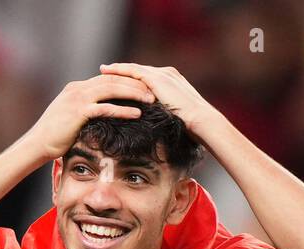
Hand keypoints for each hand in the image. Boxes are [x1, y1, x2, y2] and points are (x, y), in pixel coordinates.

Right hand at [19, 74, 155, 161]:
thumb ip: (85, 111)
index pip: (107, 78)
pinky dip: (122, 109)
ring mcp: (77, 99)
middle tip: (154, 90)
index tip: (144, 86)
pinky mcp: (78, 112)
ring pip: (111, 90)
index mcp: (77, 88)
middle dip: (135, 83)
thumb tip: (102, 115)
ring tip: (150, 99)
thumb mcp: (71, 118)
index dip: (127, 80)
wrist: (37, 144)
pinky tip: (136, 113)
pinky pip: (105, 108)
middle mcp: (78, 89)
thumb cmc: (54, 136)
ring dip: (133, 93)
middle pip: (112, 80)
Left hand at [98, 63, 217, 139]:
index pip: (147, 76)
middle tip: (105, 70)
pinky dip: (120, 72)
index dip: (132, 77)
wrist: (199, 120)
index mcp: (172, 81)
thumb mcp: (174, 115)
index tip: (119, 79)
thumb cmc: (190, 125)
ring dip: (118, 69)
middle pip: (139, 69)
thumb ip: (164, 112)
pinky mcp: (157, 79)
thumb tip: (156, 122)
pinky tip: (108, 74)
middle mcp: (166, 73)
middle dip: (122, 70)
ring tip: (103, 70)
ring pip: (134, 69)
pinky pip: (133, 72)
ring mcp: (162, 74)